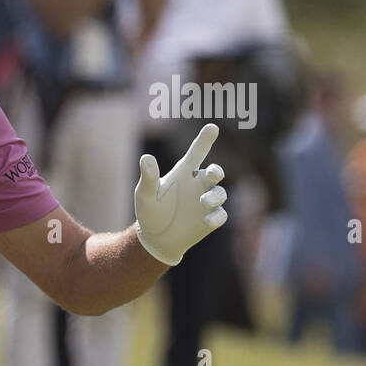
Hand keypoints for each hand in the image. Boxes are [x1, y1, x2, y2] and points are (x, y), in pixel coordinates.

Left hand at [134, 123, 227, 265]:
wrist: (154, 238)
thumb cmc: (149, 211)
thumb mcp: (145, 193)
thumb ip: (148, 176)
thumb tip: (146, 157)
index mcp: (184, 173)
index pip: (197, 153)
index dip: (205, 140)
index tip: (212, 127)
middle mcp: (198, 184)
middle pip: (214, 172)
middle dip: (216, 170)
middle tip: (211, 173)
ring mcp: (206, 202)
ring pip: (220, 193)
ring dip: (215, 196)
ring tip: (203, 200)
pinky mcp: (210, 219)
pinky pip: (220, 215)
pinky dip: (216, 216)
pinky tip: (207, 220)